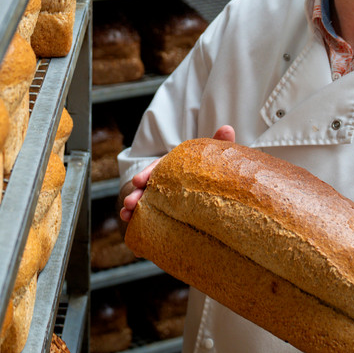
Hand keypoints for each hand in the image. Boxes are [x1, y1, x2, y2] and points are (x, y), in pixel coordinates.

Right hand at [118, 125, 234, 222]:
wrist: (215, 187)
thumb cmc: (211, 168)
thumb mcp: (212, 156)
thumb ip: (218, 143)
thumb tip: (227, 129)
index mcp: (173, 165)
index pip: (159, 168)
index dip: (148, 174)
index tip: (138, 181)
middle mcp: (165, 179)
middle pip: (149, 186)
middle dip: (137, 193)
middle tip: (130, 202)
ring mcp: (162, 195)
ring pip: (145, 200)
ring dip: (134, 206)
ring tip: (126, 214)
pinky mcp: (164, 210)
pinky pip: (150, 214)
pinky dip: (139, 218)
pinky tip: (130, 223)